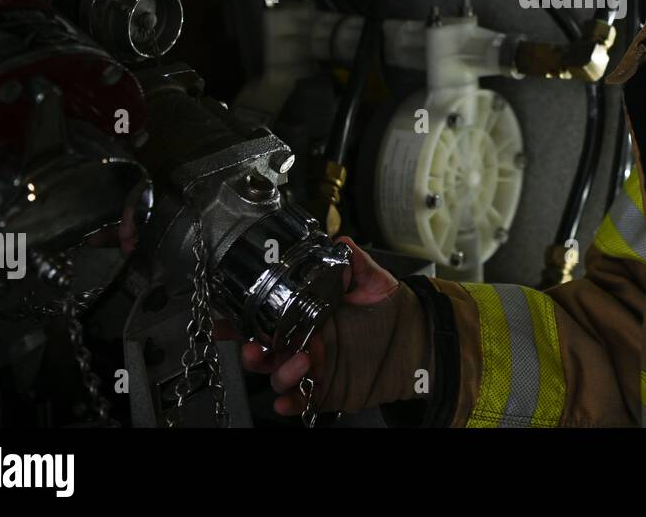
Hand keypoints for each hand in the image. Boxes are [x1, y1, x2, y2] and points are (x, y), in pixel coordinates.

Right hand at [240, 236, 399, 415]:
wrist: (420, 341)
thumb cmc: (394, 311)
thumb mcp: (374, 281)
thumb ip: (355, 263)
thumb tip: (341, 242)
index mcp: (310, 314)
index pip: (269, 316)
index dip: (243, 319)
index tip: (225, 318)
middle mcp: (307, 341)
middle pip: (264, 350)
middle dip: (251, 351)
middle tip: (253, 347)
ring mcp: (315, 367)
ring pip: (279, 375)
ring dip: (278, 372)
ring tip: (297, 361)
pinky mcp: (327, 390)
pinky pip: (300, 401)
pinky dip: (290, 402)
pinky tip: (287, 400)